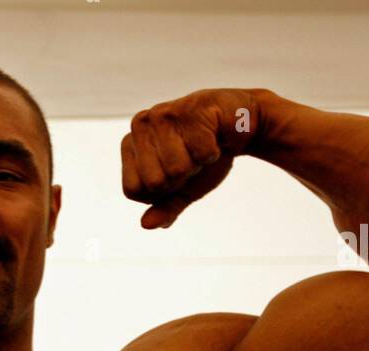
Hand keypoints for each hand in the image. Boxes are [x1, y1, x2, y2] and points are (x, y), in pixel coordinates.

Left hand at [121, 88, 264, 228]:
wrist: (239, 126)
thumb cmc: (204, 155)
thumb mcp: (183, 189)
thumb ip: (165, 208)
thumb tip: (146, 225)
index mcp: (129, 145)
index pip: (133, 190)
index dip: (161, 191)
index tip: (176, 173)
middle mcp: (140, 125)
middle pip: (154, 182)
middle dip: (180, 179)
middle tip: (191, 157)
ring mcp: (163, 114)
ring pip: (176, 169)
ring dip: (198, 165)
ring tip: (201, 146)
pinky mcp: (190, 108)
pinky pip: (202, 153)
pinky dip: (214, 152)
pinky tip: (214, 137)